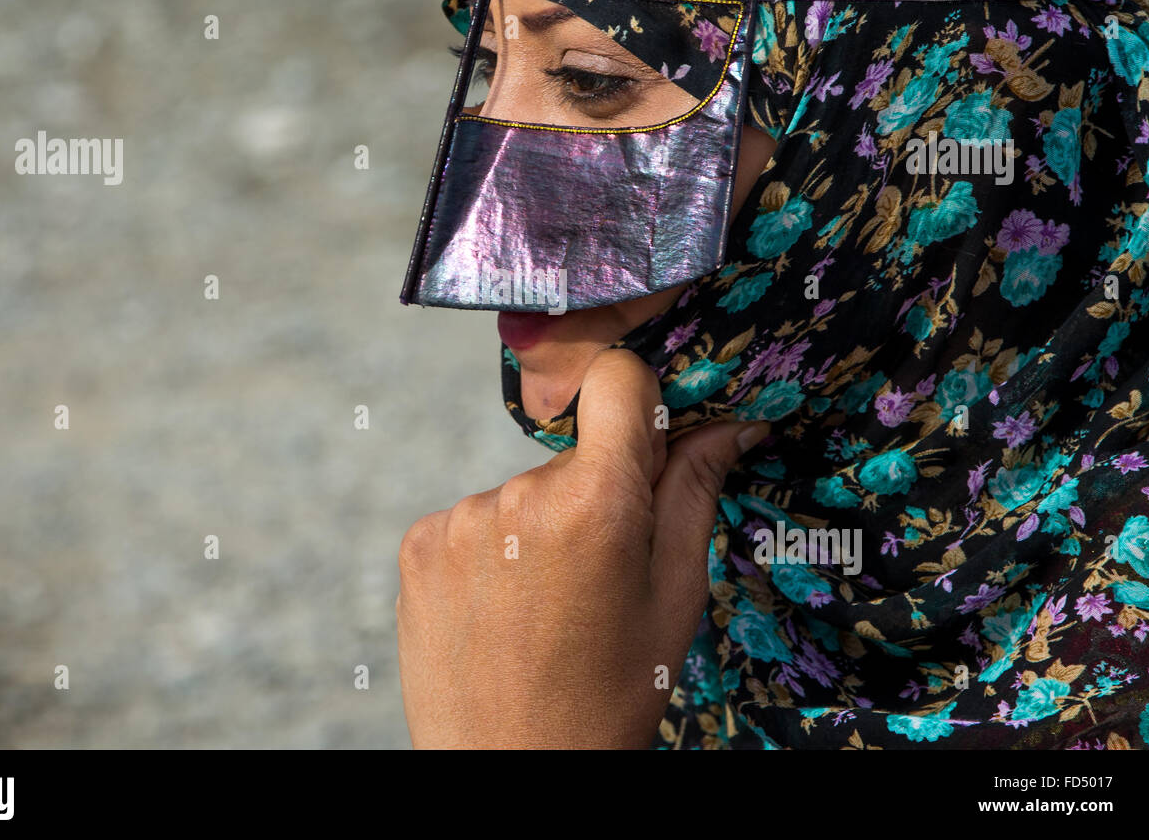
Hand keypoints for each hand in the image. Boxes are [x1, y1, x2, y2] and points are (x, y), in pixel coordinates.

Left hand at [395, 348, 769, 748]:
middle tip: (600, 576)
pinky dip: (494, 553)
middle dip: (596, 495)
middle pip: (574, 453)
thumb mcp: (674, 598)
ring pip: (524, 492)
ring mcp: (459, 519)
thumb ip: (694, 493)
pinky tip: (504, 611)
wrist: (513, 770)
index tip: (647, 452)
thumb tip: (729, 422)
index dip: (640, 404)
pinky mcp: (419, 544)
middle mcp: (518, 495)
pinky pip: (475, 521)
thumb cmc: (610, 694)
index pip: (618, 378)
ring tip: (547, 607)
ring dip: (541, 529)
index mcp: (595, 502)